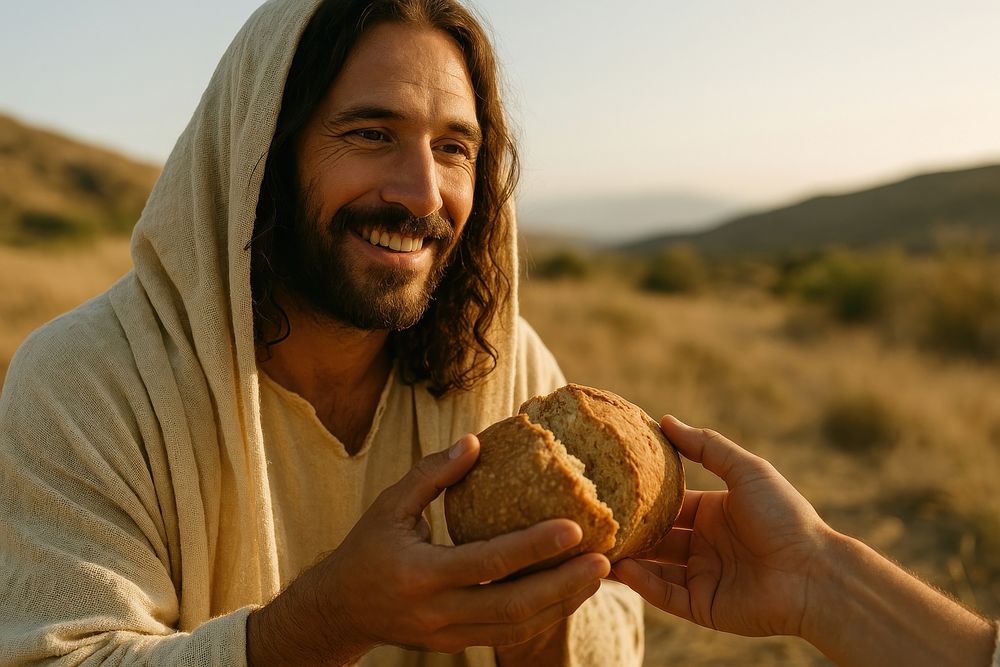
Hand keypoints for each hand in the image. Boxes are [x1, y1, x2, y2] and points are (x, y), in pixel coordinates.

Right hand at [248, 434, 609, 664]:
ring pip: (517, 627)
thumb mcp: (390, 505)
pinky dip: (543, 616)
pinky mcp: (455, 644)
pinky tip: (568, 594)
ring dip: (562, 604)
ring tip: (597, 576)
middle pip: (514, 606)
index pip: (488, 561)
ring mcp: (448, 634)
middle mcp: (438, 611)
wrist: (339, 609)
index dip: (533, 547)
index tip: (574, 527)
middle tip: (604, 560)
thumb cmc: (366, 547)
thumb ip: (432, 473)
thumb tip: (476, 441)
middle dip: (564, 586)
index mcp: (421, 573)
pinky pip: (508, 634)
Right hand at [613, 416, 831, 637]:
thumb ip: (707, 445)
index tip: (610, 485)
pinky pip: (666, 595)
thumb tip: (665, 420)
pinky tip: (622, 570)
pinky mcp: (703, 606)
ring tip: (596, 546)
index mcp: (714, 513)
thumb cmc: (785, 517)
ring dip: (628, 558)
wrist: (813, 573)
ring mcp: (703, 577)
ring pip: (654, 567)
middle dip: (628, 530)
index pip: (669, 504)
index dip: (642, 497)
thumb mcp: (746, 471)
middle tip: (594, 519)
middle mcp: (705, 545)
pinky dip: (643, 584)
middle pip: (656, 536)